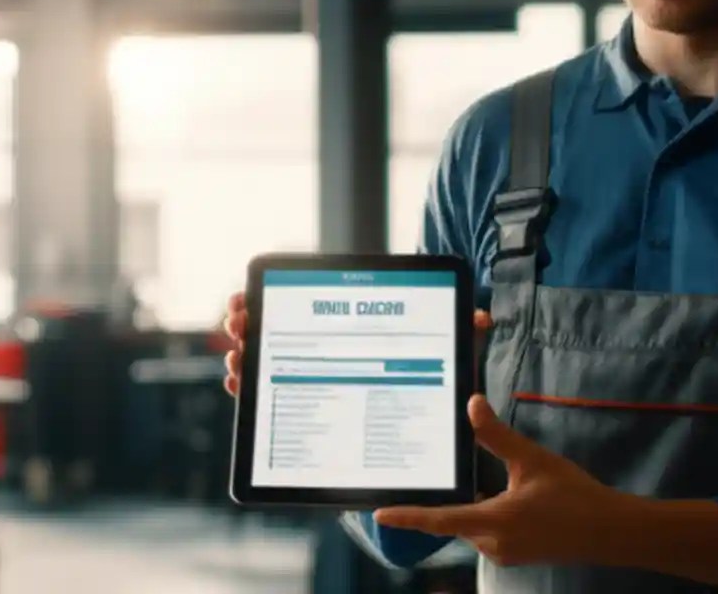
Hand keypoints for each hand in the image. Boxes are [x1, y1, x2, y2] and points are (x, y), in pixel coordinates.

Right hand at [219, 299, 492, 398]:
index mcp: (345, 322)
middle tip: (240, 323)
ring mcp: (310, 374)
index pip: (299, 302)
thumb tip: (480, 318)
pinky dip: (249, 388)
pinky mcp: (306, 406)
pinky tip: (240, 384)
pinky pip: (269, 395)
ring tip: (236, 355)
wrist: (425, 422)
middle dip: (247, 322)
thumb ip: (462, 331)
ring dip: (244, 353)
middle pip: (271, 327)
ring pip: (264, 360)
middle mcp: (321, 345)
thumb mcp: (444, 351)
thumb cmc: (432, 374)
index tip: (249, 296)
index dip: (266, 296)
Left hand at [373, 395, 640, 567]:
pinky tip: (490, 492)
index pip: (440, 520)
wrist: (611, 531)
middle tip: (423, 475)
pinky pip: (486, 531)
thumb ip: (498, 435)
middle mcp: (492, 544)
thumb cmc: (574, 496)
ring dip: (463, 506)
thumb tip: (472, 404)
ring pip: (470, 525)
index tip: (380, 513)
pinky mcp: (515, 553)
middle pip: (452, 521)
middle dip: (439, 501)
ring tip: (458, 479)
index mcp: (493, 523)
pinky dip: (481, 513)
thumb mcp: (533, 460)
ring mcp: (504, 552)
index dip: (408, 517)